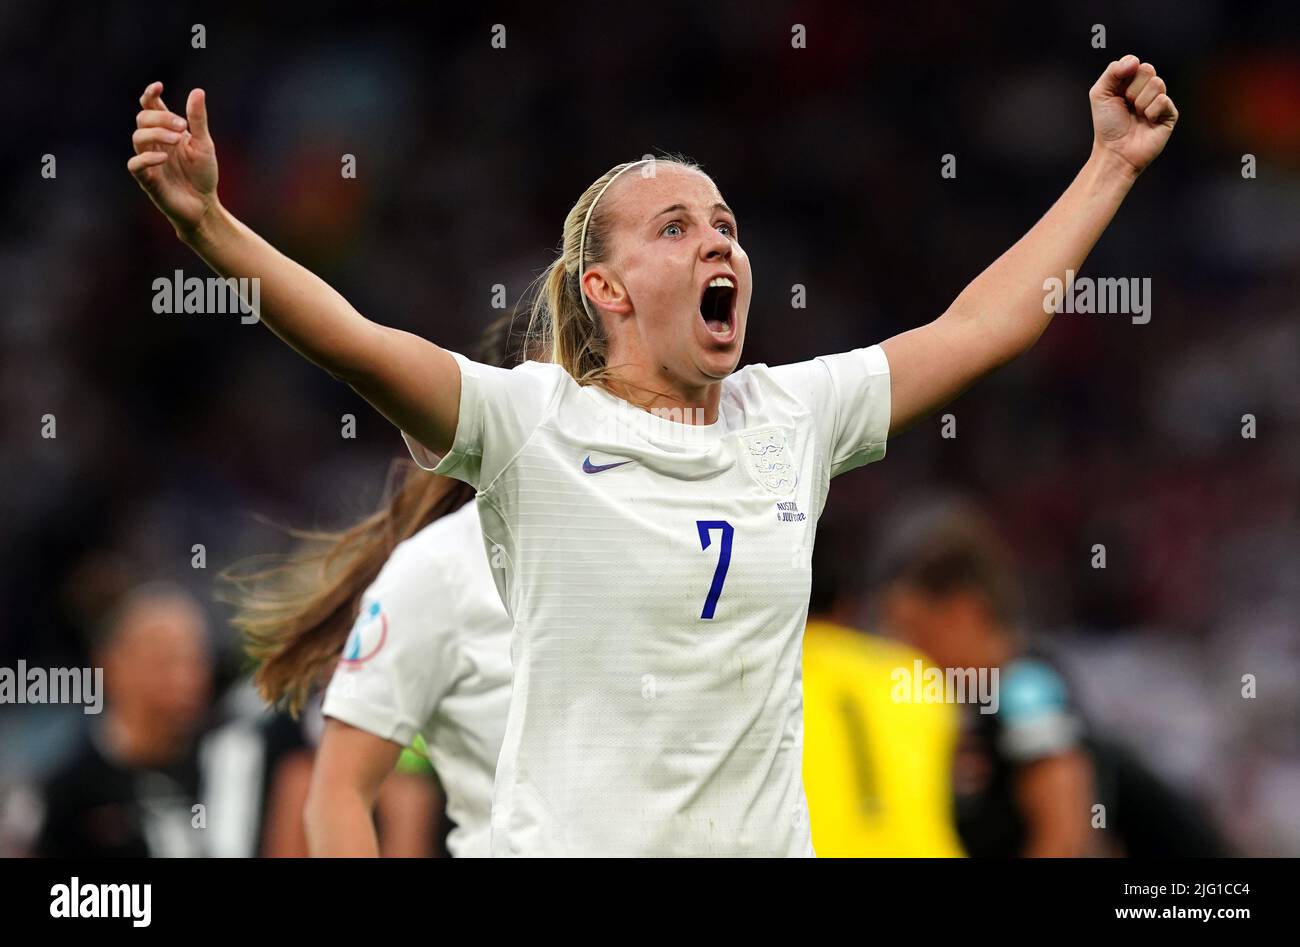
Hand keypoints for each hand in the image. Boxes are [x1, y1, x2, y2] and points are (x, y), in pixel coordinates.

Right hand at [127, 82, 218, 237]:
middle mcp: (154, 143)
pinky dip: (147, 158)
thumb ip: (198, 119)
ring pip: (137, 137)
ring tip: (178, 139)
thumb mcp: (204, 144)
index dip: (149, 95)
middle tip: (183, 126)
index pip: (150, 107)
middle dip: (161, 118)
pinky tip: (164, 157)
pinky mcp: (147, 179)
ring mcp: (149, 160)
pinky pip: (135, 164)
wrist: (205, 205)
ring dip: (157, 133)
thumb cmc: (203, 175)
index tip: (158, 86)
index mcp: (166, 132)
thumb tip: (197, 91)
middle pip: (142, 118)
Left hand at [1089, 55, 1177, 175]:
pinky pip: (1163, 100)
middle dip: (1132, 89)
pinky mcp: (1170, 113)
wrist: (1116, 151)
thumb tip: (1134, 60)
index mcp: (1130, 82)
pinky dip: (1151, 112)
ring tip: (1136, 115)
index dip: (1124, 76)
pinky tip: (1147, 122)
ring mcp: (1159, 100)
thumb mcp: (1100, 94)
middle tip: (1127, 105)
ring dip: (1140, 102)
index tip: (1116, 92)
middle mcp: (1146, 89)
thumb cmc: (1107, 125)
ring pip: (1157, 84)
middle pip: (1148, 69)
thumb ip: (1112, 72)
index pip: (1134, 62)